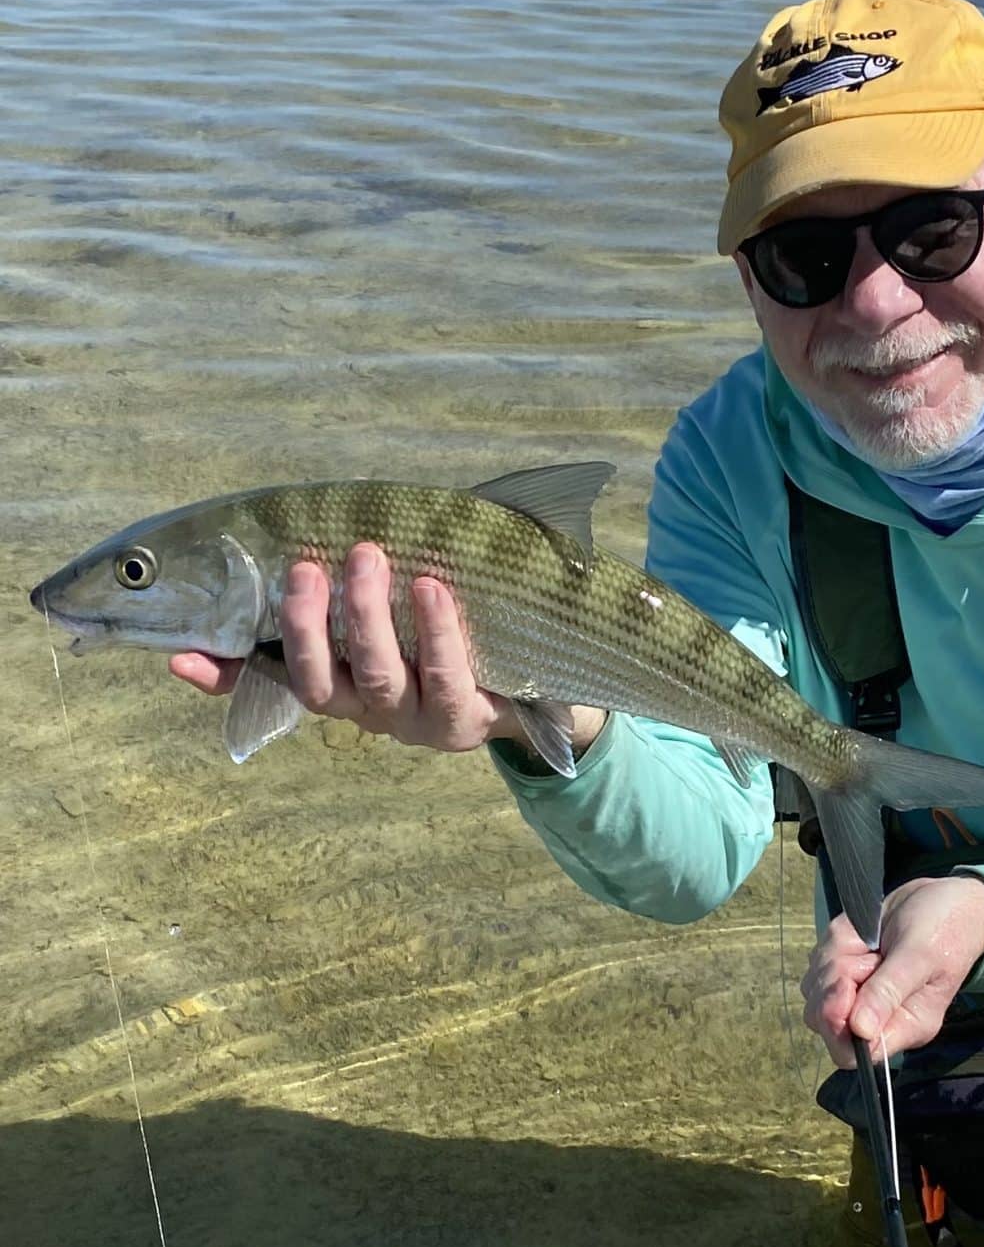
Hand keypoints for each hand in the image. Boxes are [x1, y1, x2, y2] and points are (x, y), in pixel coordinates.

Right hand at [169, 542, 606, 753]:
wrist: (538, 681)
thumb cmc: (452, 629)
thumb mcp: (402, 608)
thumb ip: (357, 581)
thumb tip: (310, 528)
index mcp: (339, 684)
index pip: (269, 681)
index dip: (222, 674)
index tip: (181, 650)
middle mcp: (367, 710)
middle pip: (318, 679)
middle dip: (306, 622)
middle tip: (307, 564)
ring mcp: (414, 718)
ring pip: (376, 675)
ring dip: (367, 616)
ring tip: (369, 558)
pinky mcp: (464, 718)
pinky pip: (444, 674)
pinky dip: (435, 629)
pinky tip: (432, 588)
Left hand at [801, 874, 983, 1068]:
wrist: (947, 898)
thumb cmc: (946, 928)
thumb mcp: (921, 956)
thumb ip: (889, 992)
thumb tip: (860, 1031)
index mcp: (903, 1026)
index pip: (853, 1053)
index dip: (837, 1025)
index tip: (845, 985)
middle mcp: (877, 1016)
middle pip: (824, 1020)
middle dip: (834, 983)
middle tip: (866, 955)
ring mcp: (857, 992)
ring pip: (815, 988)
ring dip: (834, 958)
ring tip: (870, 943)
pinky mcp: (845, 970)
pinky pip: (816, 964)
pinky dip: (832, 944)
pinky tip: (862, 935)